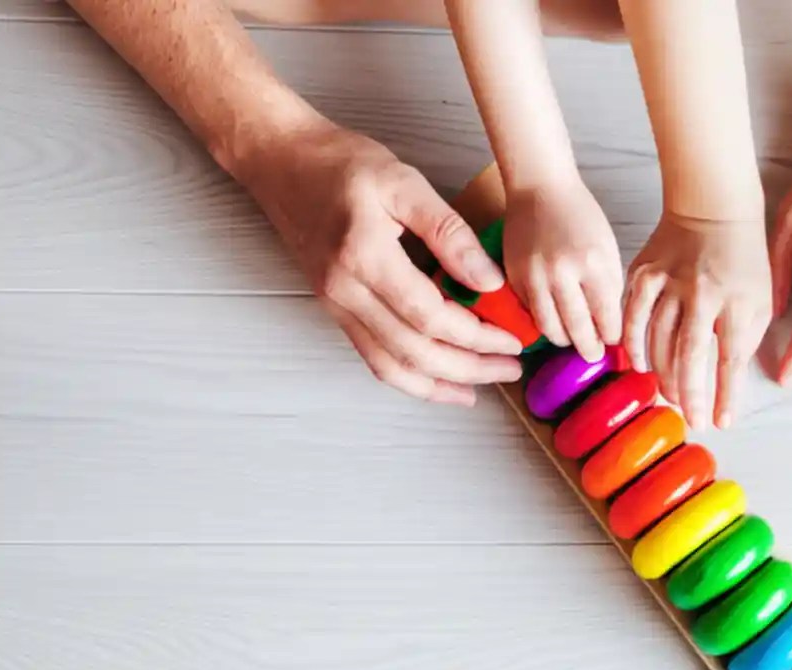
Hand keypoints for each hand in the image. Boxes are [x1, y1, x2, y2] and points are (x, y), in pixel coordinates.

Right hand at [233, 123, 523, 405]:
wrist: (280, 161)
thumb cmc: (341, 163)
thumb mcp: (404, 182)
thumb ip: (448, 232)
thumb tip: (488, 279)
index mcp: (364, 256)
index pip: (428, 314)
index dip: (475, 335)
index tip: (512, 338)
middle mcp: (345, 290)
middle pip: (413, 351)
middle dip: (468, 367)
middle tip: (510, 369)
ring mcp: (335, 305)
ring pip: (390, 366)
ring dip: (440, 384)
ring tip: (481, 385)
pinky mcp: (334, 309)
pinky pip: (373, 357)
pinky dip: (410, 377)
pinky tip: (440, 380)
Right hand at [503, 176, 623, 361]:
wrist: (540, 188)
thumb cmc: (580, 216)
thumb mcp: (606, 249)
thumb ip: (608, 288)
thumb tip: (609, 328)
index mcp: (592, 264)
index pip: (606, 319)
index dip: (610, 336)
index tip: (612, 342)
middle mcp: (561, 273)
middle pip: (577, 331)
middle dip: (589, 349)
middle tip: (593, 355)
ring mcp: (534, 277)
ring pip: (549, 329)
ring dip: (563, 340)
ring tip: (573, 340)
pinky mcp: (514, 277)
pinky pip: (530, 313)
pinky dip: (542, 321)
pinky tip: (552, 319)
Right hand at [623, 214, 771, 430]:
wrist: (713, 206)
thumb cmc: (743, 257)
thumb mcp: (762, 297)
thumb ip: (747, 338)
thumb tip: (729, 380)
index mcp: (738, 299)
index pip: (730, 359)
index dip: (724, 396)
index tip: (720, 422)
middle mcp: (702, 293)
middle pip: (689, 356)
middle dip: (689, 395)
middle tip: (690, 417)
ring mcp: (669, 282)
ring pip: (658, 341)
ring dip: (663, 375)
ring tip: (669, 396)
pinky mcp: (644, 273)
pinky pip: (633, 317)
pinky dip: (634, 344)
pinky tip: (639, 364)